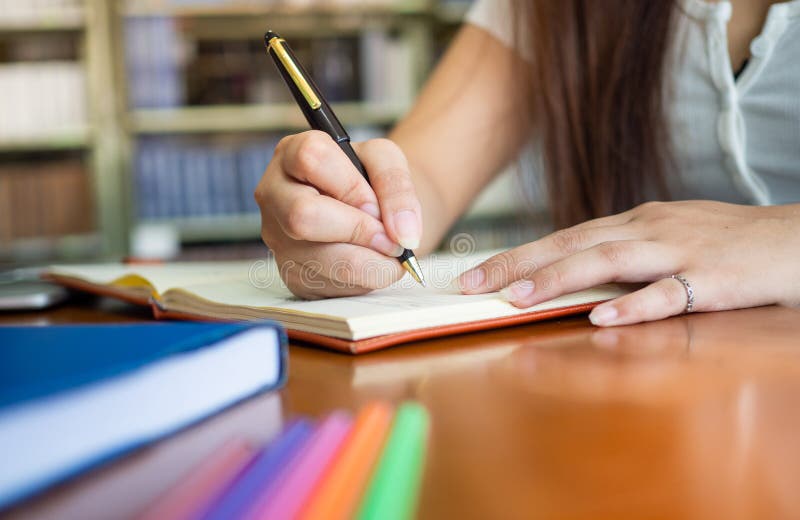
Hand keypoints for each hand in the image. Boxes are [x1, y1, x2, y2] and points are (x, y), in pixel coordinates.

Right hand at [255, 131, 422, 297]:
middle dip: (359, 231)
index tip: (376, 205)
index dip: (351, 186)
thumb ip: (397, 186)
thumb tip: (403, 234)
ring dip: (369, 262)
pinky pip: (329, 285)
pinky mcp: (290, 273)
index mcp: (291, 153)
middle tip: (390, 239)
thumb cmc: (370, 181)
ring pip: (320, 258)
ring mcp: (277, 238)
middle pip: (302, 215)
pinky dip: (363, 280)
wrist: (370, 211)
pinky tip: (370, 265)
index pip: (312, 159)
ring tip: (389, 253)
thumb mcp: (387, 162)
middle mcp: (274, 195)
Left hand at [457, 201, 799, 325]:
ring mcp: (680, 252)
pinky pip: (669, 293)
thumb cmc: (727, 243)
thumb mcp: (666, 240)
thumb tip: (570, 277)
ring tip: (518, 298)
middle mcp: (649, 230)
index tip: (475, 275)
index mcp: (634, 223)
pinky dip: (634, 304)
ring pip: (609, 261)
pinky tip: (602, 316)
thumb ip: (622, 255)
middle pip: (572, 243)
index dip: (517, 255)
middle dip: (518, 265)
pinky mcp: (714, 279)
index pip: (564, 236)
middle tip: (472, 286)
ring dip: (559, 279)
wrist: (797, 240)